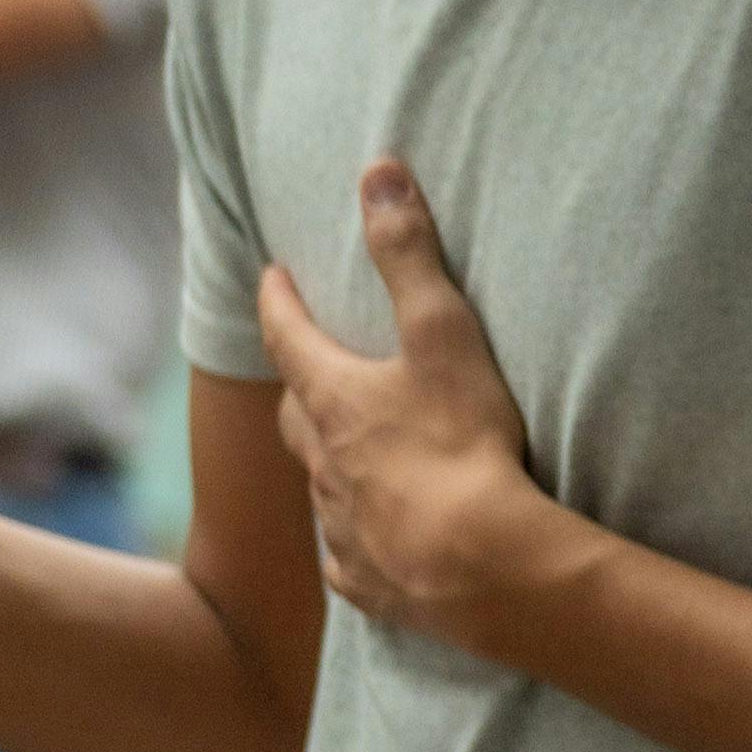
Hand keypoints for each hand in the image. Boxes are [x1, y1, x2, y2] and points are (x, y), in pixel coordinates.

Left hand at [261, 166, 554, 644]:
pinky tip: (371, 545)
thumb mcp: (443, 336)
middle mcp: (322, 461)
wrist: (480, 564)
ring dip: (330, 465)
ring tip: (353, 459)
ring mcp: (340, 524)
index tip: (271, 279)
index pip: (289, 338)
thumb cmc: (463, 444)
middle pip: (294, 416)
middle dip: (297, 389)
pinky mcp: (367, 579)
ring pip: (320, 485)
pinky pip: (348, 556)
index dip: (279, 303)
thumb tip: (377, 172)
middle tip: (308, 374)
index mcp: (332, 399)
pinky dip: (355, 541)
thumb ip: (409, 255)